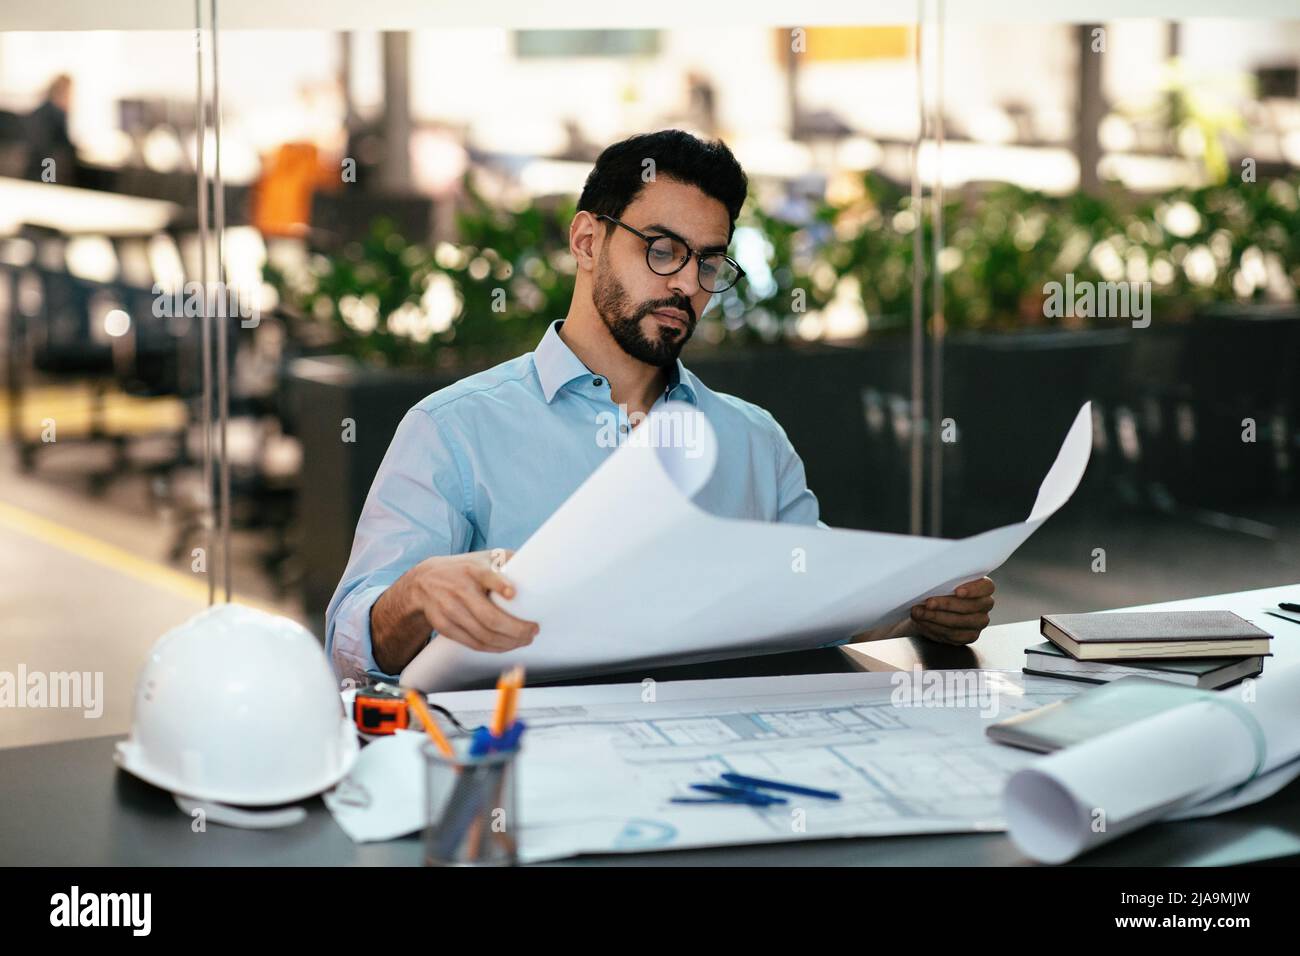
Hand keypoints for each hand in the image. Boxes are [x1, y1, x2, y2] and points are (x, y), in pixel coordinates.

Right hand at [372, 549, 537, 672]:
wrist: (424, 581)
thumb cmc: (464, 569)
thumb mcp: (482, 557)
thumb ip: (507, 559)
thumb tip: (538, 564)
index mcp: (472, 570)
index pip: (486, 576)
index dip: (500, 585)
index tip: (513, 593)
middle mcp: (459, 590)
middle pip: (489, 618)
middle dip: (516, 629)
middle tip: (533, 630)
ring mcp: (450, 610)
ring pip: (483, 635)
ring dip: (509, 642)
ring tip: (525, 639)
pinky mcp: (444, 626)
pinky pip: (473, 643)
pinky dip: (494, 648)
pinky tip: (507, 645)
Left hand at [909, 576, 994, 645]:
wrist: (931, 607)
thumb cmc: (939, 589)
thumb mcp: (942, 580)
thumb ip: (943, 579)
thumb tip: (928, 579)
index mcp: (983, 587)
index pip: (986, 587)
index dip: (973, 590)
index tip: (957, 591)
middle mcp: (985, 604)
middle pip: (971, 606)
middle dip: (946, 605)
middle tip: (928, 603)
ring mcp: (979, 622)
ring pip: (960, 622)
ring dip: (936, 617)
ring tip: (919, 612)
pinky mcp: (969, 635)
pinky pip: (953, 635)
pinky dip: (935, 628)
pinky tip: (924, 622)